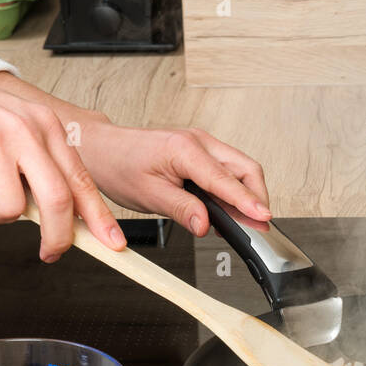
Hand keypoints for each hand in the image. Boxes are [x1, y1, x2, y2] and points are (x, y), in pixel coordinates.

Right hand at [0, 66, 125, 260]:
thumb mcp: (16, 129)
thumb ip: (40, 166)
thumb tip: (65, 216)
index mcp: (45, 126)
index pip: (81, 179)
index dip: (99, 217)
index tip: (113, 243)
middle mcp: (25, 131)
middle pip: (58, 201)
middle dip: (58, 237)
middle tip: (51, 253)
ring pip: (10, 209)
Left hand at [77, 122, 270, 234]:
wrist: (101, 150)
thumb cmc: (119, 166)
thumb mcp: (149, 195)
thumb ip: (182, 210)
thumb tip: (205, 225)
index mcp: (184, 149)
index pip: (225, 179)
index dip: (247, 201)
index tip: (263, 216)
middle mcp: (198, 141)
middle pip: (245, 168)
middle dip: (256, 196)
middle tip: (258, 224)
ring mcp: (201, 144)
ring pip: (240, 168)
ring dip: (246, 194)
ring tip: (242, 221)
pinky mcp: (199, 152)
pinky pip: (227, 170)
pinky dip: (233, 190)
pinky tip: (227, 209)